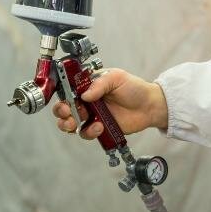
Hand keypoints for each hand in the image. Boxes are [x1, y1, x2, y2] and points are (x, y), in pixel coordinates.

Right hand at [52, 68, 168, 139]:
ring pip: (70, 123)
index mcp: (88, 85)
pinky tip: (99, 127)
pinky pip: (86, 133)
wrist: (149, 107)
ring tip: (76, 124)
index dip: (62, 95)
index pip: (67, 89)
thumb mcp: (116, 78)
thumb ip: (99, 84)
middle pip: (64, 107)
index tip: (65, 99)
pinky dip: (89, 132)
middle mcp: (87, 100)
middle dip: (61, 111)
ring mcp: (92, 115)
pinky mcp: (99, 128)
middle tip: (67, 112)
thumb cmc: (135, 88)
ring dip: (69, 124)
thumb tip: (85, 94)